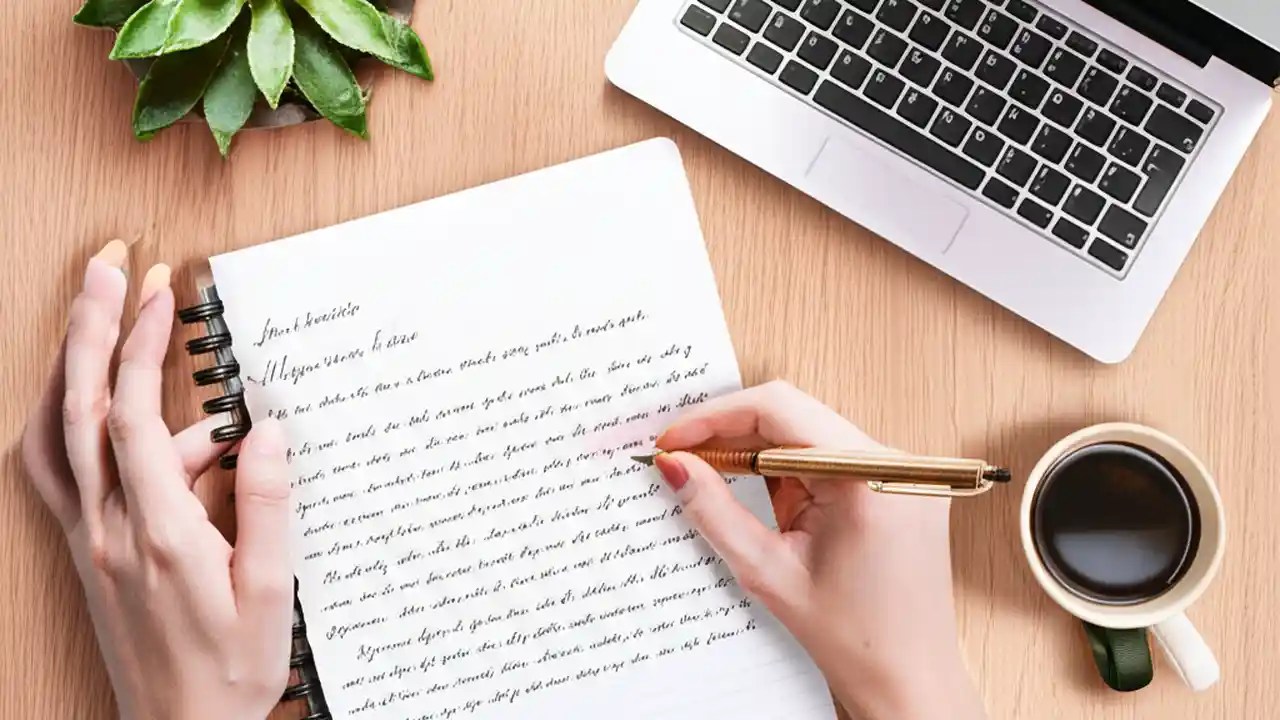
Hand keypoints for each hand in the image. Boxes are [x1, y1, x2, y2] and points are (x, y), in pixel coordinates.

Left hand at [21, 241, 292, 719]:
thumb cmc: (229, 671)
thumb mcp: (271, 594)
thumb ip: (269, 507)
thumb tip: (267, 431)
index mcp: (160, 536)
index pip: (134, 420)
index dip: (142, 349)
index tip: (160, 293)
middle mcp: (108, 531)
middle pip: (79, 410)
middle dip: (93, 329)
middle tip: (110, 268)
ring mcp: (87, 540)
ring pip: (51, 437)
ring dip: (68, 367)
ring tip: (94, 314)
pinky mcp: (84, 550)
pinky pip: (53, 471)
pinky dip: (61, 420)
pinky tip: (96, 403)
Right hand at [655, 381, 985, 719]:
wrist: (910, 678)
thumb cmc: (852, 638)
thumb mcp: (768, 572)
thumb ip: (715, 511)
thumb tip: (675, 464)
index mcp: (868, 478)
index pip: (779, 408)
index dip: (716, 416)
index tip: (675, 438)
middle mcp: (895, 463)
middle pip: (795, 413)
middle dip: (733, 432)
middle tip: (685, 456)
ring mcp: (904, 471)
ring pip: (811, 430)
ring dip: (761, 450)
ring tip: (721, 482)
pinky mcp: (901, 483)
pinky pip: (833, 453)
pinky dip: (792, 466)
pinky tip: (768, 496)